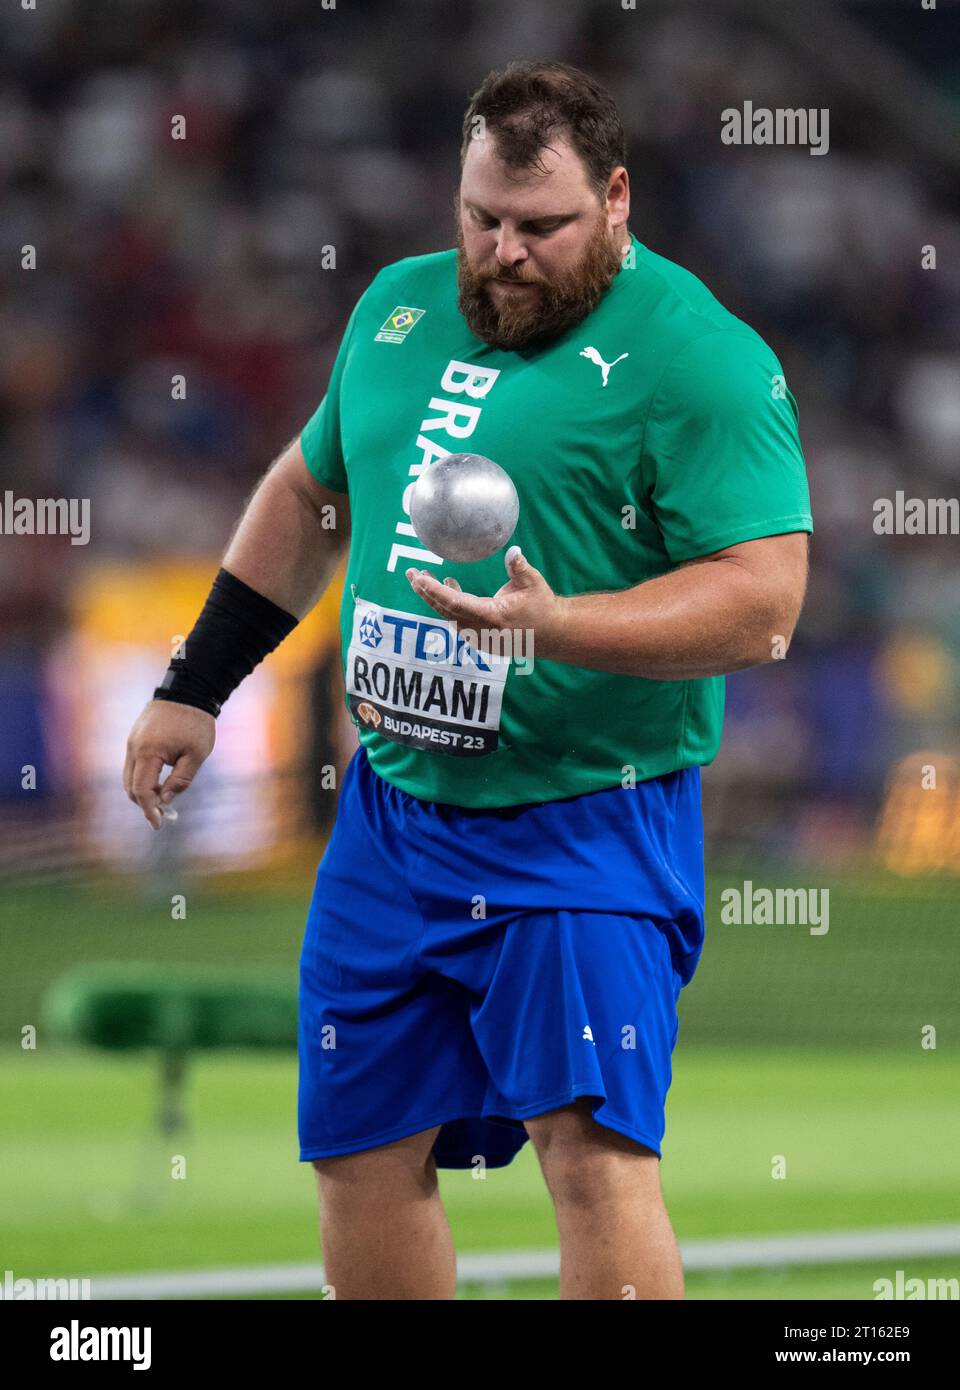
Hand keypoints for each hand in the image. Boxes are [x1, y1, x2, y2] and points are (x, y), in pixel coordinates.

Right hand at [123, 700, 215, 829]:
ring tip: (163, 798)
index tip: (158, 825)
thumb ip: (181, 780)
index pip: (142, 790)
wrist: (188, 691)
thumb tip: (166, 800)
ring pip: (129, 776)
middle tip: (163, 814)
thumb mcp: (196, 755)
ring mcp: (132, 741)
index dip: (149, 810)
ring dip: (142, 791)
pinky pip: (133, 765)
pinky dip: (142, 778)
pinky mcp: (135, 737)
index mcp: (148, 752)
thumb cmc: (196, 723)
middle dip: (144, 803)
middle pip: (130, 786)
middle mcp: (134, 748)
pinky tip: (159, 782)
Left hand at [406, 546, 567, 658]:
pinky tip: (448, 585)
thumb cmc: (542, 606)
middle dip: (426, 592)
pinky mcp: (480, 637)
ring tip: (423, 577)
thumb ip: (519, 567)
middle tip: (411, 573)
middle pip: (445, 610)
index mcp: (492, 616)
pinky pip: (458, 619)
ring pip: (449, 616)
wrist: (551, 634)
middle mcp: (481, 630)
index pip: (455, 603)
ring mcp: (479, 637)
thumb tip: (513, 551)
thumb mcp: (533, 583)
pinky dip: (449, 604)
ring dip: (435, 597)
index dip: (435, 591)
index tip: (419, 578)